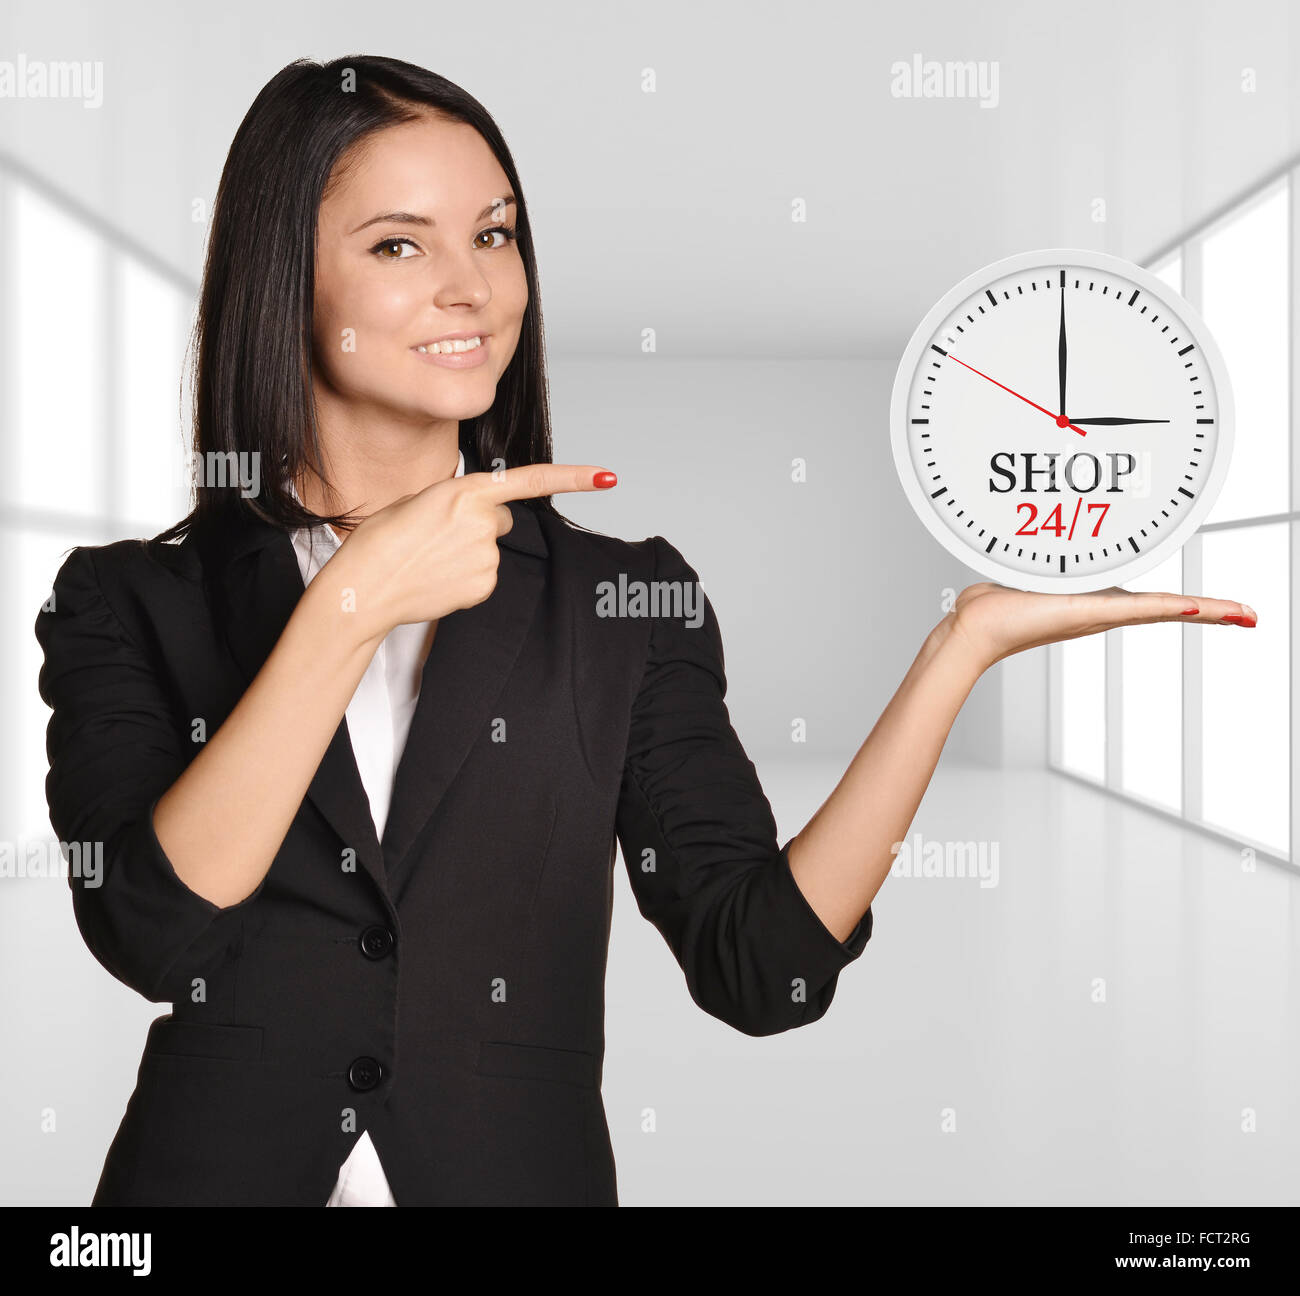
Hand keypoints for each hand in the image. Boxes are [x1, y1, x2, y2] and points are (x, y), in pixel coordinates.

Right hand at [324, 463, 616, 642]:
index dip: (574, 478)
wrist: (365, 586)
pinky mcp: (485, 585)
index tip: (608, 477)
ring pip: (491, 547)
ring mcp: (487, 556)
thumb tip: (485, 517)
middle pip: (500, 518)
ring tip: (431, 558)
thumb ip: (461, 502)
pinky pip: (486, 575)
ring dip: (469, 551)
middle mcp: (483, 522)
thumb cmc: (382, 541)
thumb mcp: (421, 501)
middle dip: (478, 523)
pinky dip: (467, 576)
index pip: (531, 480)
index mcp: (465, 491)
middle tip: (438, 535)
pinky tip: (439, 578)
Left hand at [944, 581, 1257, 673]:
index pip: (1151, 600)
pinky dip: (1172, 608)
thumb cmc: (993, 602)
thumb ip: (1042, 552)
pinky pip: (1138, 609)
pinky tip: (1200, 609)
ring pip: (1163, 610)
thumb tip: (1037, 528)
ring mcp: (1099, 614)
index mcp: (1096, 598)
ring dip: (1204, 611)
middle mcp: (1104, 609)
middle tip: (1246, 615)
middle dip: (1211, 610)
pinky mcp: (1088, 613)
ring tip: (1240, 615)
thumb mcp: (1029, 567)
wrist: (975, 625)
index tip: (1218, 606)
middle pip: (1169, 608)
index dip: (1187, 602)